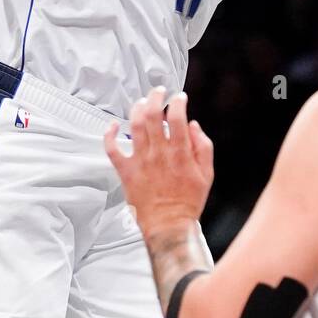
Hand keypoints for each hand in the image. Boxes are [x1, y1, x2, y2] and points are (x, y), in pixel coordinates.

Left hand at [104, 87, 214, 238]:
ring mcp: (140, 162)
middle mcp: (158, 154)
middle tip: (159, 91)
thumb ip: (203, 147)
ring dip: (137, 109)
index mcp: (179, 153)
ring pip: (134, 125)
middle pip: (152, 115)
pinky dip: (110, 134)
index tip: (179, 97)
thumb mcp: (207, 174)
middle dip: (155, 97)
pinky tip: (113, 125)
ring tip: (142, 102)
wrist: (168, 226)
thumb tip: (193, 125)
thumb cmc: (189, 202)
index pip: (176, 117)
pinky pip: (112, 149)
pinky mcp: (126, 172)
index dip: (178, 102)